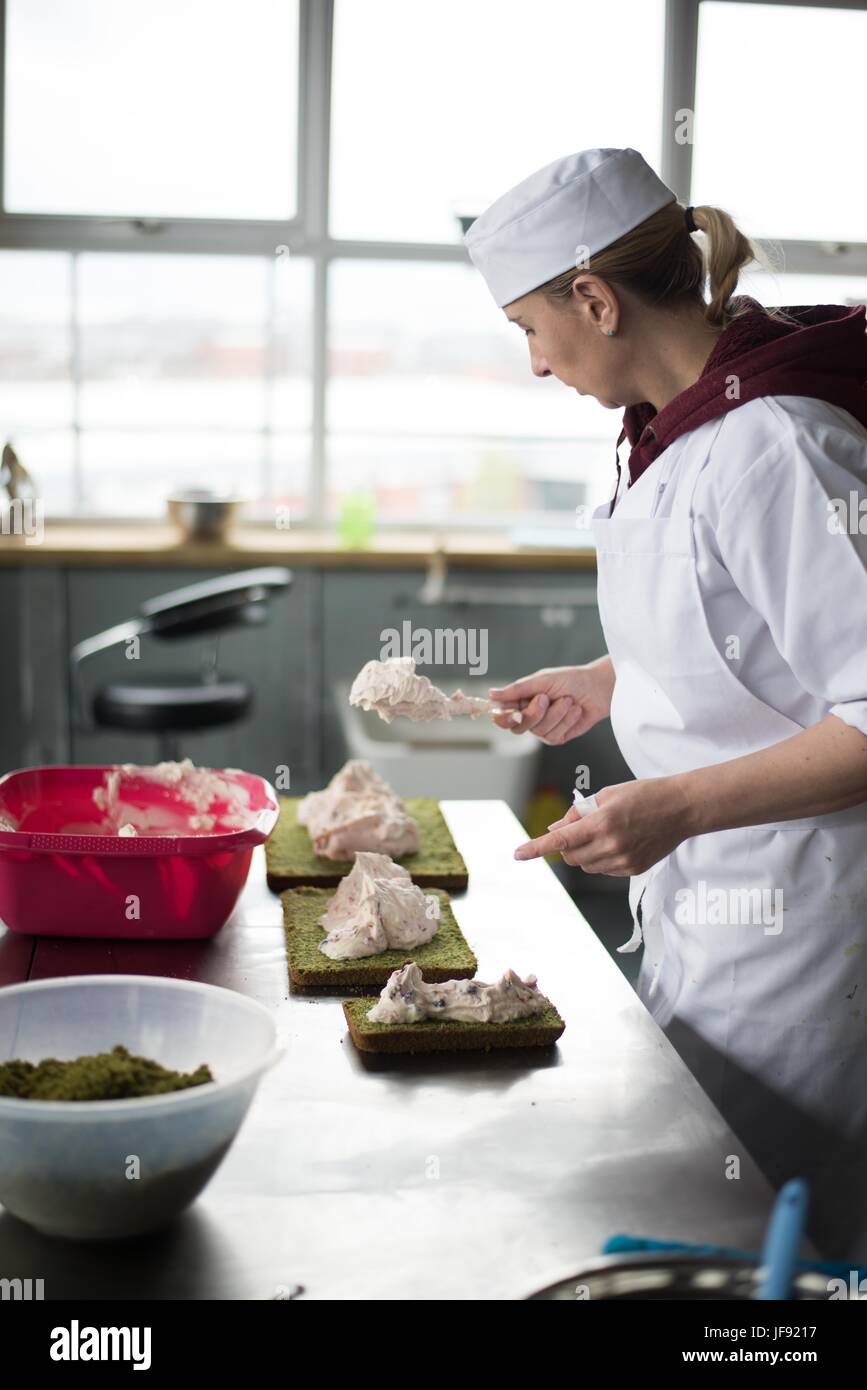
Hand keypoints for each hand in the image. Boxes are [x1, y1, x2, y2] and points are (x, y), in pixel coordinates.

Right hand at [488, 657, 614, 745]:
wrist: (597, 688)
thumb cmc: (570, 679)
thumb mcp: (542, 680)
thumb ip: (517, 689)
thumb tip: (491, 694)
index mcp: (520, 700)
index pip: (501, 714)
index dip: (502, 716)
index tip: (512, 711)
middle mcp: (529, 715)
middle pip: (517, 726)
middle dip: (534, 713)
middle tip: (546, 698)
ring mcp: (542, 728)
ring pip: (537, 730)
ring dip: (556, 714)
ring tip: (568, 700)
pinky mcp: (557, 736)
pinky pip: (554, 735)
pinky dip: (566, 720)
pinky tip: (576, 710)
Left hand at [513, 776, 693, 875]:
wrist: (682, 808)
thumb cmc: (644, 794)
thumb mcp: (607, 794)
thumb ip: (578, 813)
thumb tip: (555, 830)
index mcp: (602, 822)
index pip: (560, 840)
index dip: (536, 848)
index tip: (518, 854)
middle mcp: (611, 844)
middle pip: (570, 856)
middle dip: (566, 845)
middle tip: (579, 828)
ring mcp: (623, 860)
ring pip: (585, 865)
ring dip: (583, 853)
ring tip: (603, 833)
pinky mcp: (633, 869)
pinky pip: (604, 870)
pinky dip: (601, 859)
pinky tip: (618, 842)